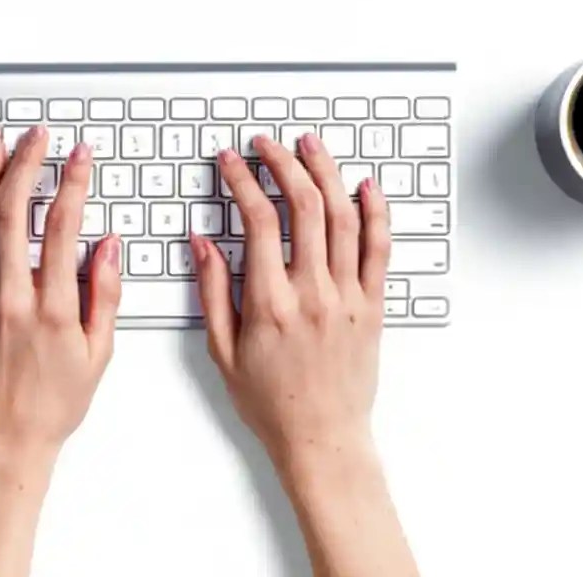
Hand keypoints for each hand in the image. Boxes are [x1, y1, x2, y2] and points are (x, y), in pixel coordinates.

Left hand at [0, 126, 121, 467]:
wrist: (1, 444)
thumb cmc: (52, 405)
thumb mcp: (99, 353)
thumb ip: (106, 293)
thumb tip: (107, 244)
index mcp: (51, 311)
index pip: (63, 227)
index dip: (73, 182)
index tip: (80, 156)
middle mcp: (8, 301)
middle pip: (11, 213)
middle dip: (25, 164)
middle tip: (36, 136)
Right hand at [192, 133, 415, 576]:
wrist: (322, 438)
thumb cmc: (271, 402)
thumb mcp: (222, 351)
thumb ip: (213, 291)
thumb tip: (203, 242)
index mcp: (270, 303)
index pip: (257, 220)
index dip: (242, 180)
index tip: (230, 161)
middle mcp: (313, 293)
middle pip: (303, 205)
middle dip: (283, 163)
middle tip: (267, 143)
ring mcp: (349, 297)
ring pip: (343, 217)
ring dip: (326, 172)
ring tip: (310, 146)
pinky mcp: (374, 306)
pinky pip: (379, 249)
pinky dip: (376, 212)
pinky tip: (366, 186)